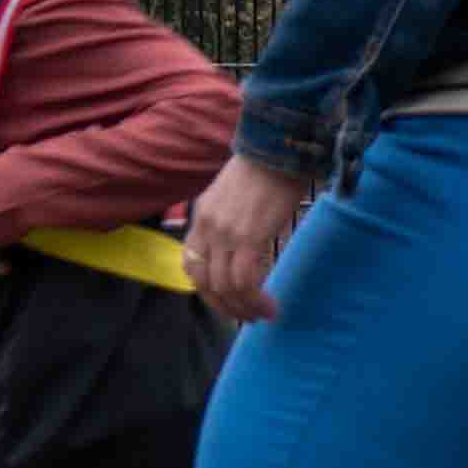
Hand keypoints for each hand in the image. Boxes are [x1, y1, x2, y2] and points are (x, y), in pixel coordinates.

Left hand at [189, 153, 315, 324]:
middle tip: (247, 317)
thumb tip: (239, 248)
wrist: (277, 150)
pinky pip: (245, 279)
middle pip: (205, 282)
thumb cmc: (263, 172)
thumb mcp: (232, 198)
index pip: (191, 265)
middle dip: (225, 306)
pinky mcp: (248, 236)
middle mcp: (206, 228)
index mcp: (200, 218)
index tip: (227, 303)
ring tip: (263, 315)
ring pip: (225, 286)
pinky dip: (255, 299)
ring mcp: (225, 233)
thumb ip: (227, 222)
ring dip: (244, 308)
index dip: (207, 291)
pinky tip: (270, 304)